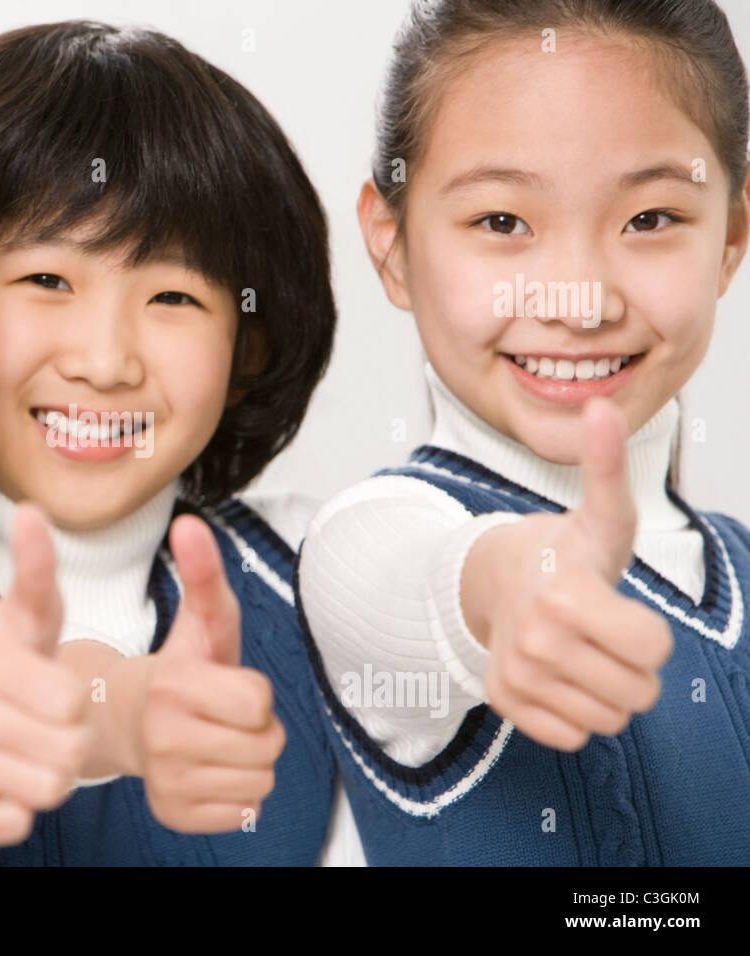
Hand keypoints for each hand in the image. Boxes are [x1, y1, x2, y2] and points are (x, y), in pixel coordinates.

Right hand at [0, 504, 90, 847]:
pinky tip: (11, 787)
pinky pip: (2, 828)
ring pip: (49, 788)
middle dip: (71, 739)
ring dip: (53, 775)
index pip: (72, 701)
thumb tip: (31, 510)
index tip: (55, 689)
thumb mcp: (26, 610)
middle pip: (68, 749)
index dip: (76, 698)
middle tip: (48, 725)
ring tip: (34, 751)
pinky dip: (15, 814)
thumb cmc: (5, 656)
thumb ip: (35, 566)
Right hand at [140, 514, 284, 831]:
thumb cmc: (180, 669)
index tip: (224, 684)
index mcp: (173, 685)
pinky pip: (243, 814)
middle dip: (258, 730)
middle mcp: (163, 736)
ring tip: (217, 741)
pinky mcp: (172, 813)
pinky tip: (209, 771)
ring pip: (260, 782)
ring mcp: (166, 779)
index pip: (259, 704)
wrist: (129, 721)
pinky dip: (235, 796)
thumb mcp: (200, 619)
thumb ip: (203, 573)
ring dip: (249, 763)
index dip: (254, 693)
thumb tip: (189, 524)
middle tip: (224, 716)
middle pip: (267, 746)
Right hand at [473, 398, 673, 749]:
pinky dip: (574, 714)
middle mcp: (536, 641)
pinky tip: (559, 676)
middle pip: (640, 695)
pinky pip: (572, 736)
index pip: (656, 652)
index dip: (650, 633)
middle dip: (633, 668)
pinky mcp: (504, 702)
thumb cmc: (568, 553)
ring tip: (583, 654)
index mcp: (566, 598)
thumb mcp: (601, 515)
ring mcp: (517, 675)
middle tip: (604, 634)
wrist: (497, 582)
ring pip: (609, 721)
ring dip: (606, 693)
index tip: (620, 609)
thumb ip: (608, 468)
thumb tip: (601, 406)